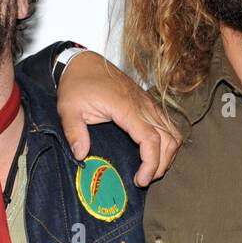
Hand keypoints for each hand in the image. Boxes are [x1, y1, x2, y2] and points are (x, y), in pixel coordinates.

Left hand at [56, 51, 180, 186]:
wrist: (84, 62)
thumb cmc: (77, 84)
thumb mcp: (68, 108)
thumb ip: (74, 132)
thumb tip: (81, 155)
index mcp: (126, 107)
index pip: (150, 139)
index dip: (151, 163)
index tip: (142, 180)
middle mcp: (143, 105)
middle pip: (169, 139)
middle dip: (161, 164)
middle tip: (144, 180)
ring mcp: (148, 103)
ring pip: (173, 132)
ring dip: (168, 154)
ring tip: (151, 170)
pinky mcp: (148, 104)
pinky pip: (168, 125)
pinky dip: (167, 142)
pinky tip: (154, 153)